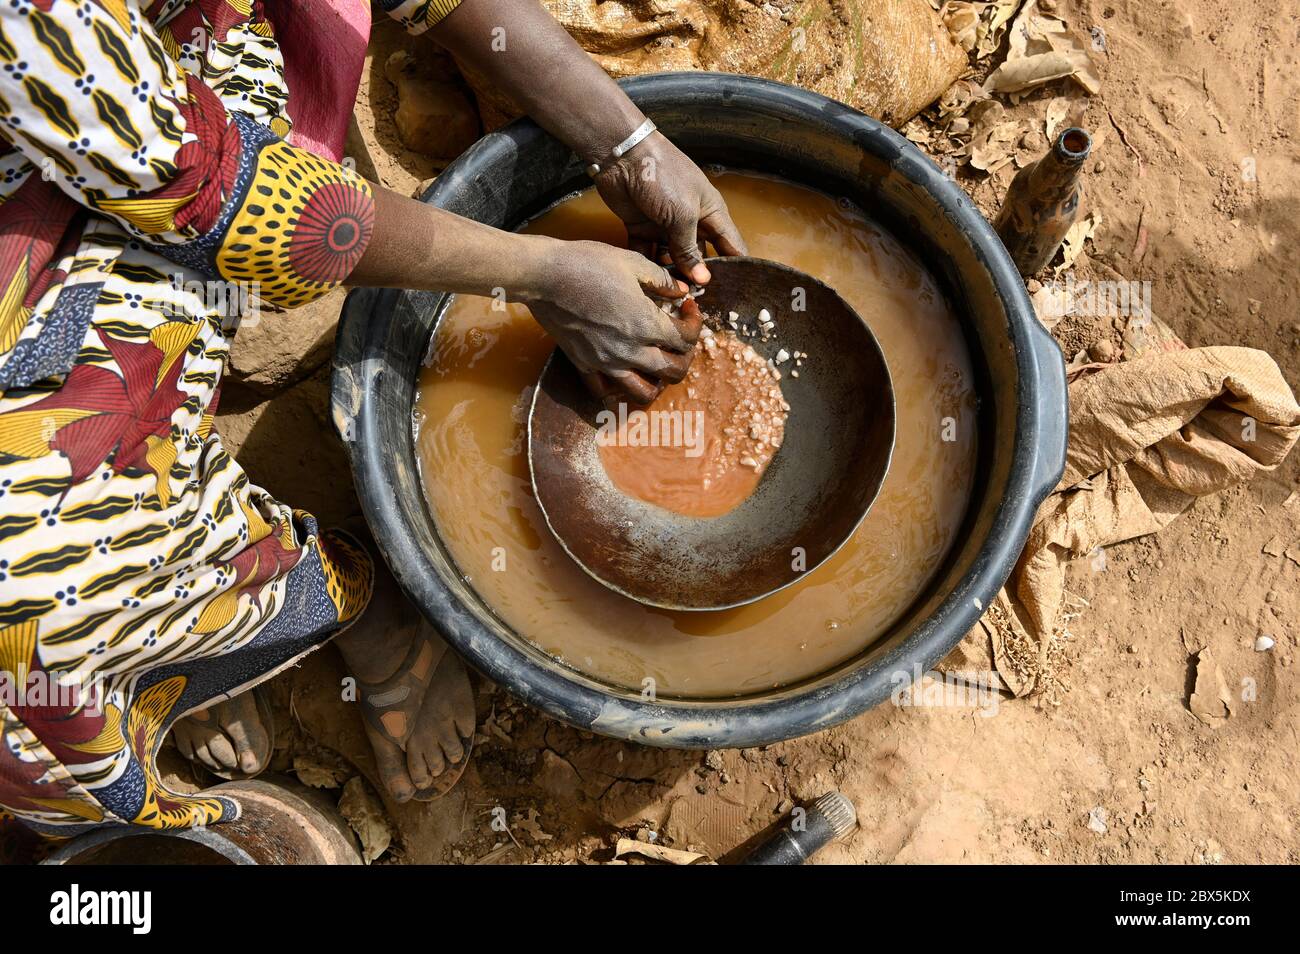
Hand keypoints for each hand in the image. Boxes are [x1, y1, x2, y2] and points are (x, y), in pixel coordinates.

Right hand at [526, 238, 702, 405]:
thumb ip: (663, 280)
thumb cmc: (588, 263)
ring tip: (655, 362)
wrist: (544, 276)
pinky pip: (605, 391)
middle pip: (673, 371)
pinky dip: (618, 388)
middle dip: (685, 355)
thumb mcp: (633, 263)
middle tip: (678, 337)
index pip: (686, 339)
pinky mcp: (584, 364)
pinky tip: (622, 371)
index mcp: (647, 324)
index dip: (694, 323)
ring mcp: (606, 362)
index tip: (687, 307)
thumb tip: (682, 291)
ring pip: (644, 391)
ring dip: (657, 381)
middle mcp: (631, 350)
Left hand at [594, 132, 747, 285]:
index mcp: (711, 214)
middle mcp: (691, 223)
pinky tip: (649, 286)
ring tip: (672, 300)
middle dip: (699, 279)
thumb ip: (690, 249)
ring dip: (672, 277)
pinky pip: (647, 255)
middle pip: (700, 258)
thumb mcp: (683, 215)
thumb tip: (702, 280)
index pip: (731, 246)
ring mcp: (665, 228)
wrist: (622, 156)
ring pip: (672, 260)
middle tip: (698, 304)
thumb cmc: (663, 177)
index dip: (734, 269)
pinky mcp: (641, 230)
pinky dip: (648, 268)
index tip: (734, 295)